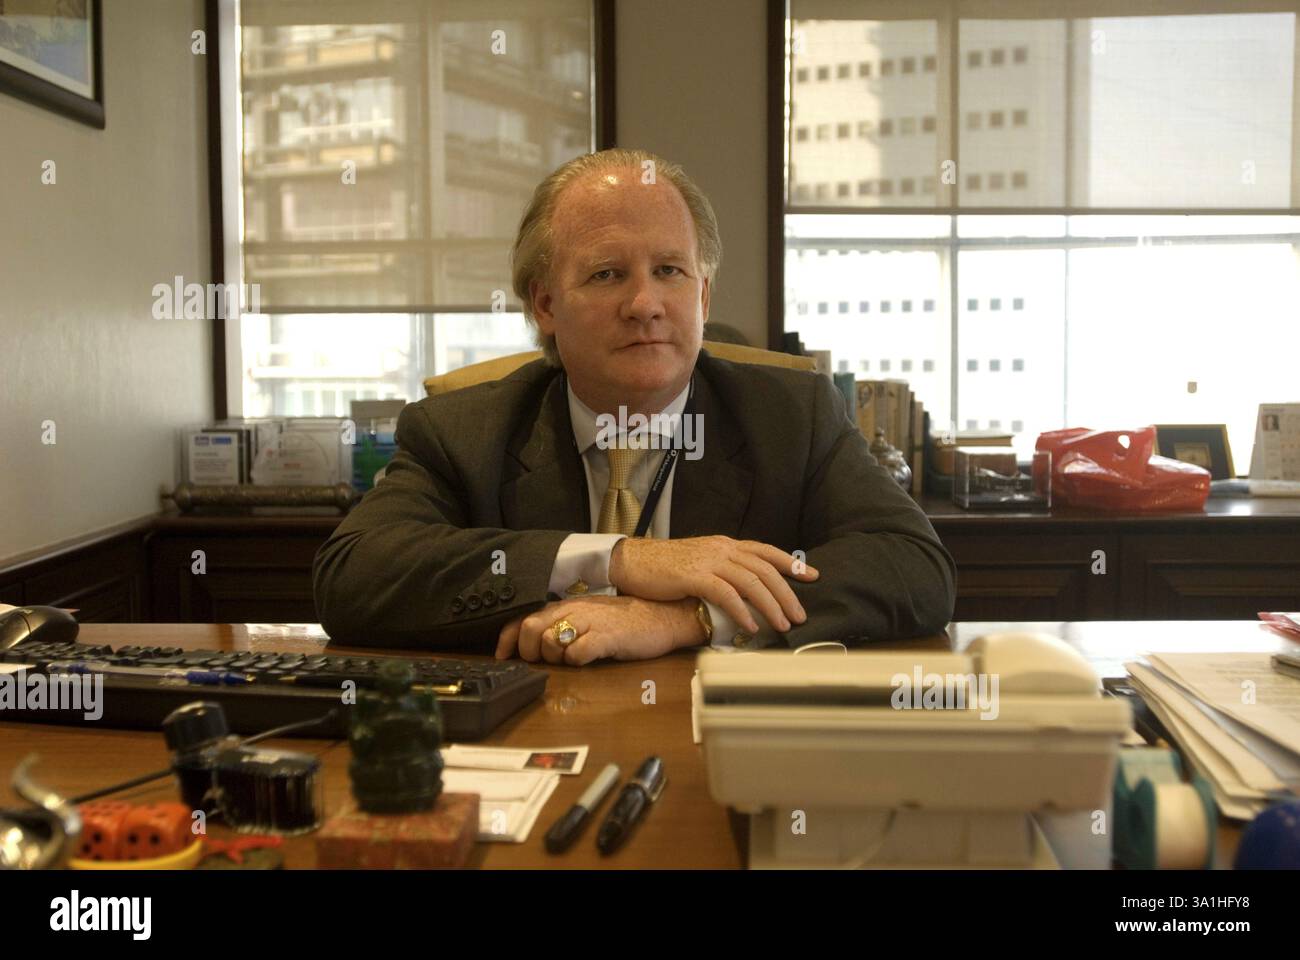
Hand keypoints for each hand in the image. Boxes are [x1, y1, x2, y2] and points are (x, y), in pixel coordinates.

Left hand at [494, 595, 702, 665]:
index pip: (525, 618)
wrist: (664, 615)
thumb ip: (564, 624)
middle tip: (541, 662)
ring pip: (551, 641)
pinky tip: (588, 659)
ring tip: (570, 659)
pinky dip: (576, 662)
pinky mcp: (607, 637)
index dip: (508, 638)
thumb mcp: (590, 617)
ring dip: (553, 657)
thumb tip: (537, 643)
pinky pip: (578, 654)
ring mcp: (590, 622)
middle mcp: (575, 610)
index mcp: (567, 605)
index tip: (502, 655)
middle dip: (529, 651)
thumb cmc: (626, 621)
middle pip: (531, 629)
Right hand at [608, 536, 817, 633]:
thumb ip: (723, 570)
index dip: (792, 563)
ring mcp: (709, 561)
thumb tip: (744, 591)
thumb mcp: (700, 562)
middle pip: (765, 569)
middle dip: (787, 593)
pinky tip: (749, 626)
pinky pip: (726, 594)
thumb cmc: (664, 566)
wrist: (632, 561)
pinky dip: (742, 611)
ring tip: (781, 625)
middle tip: (800, 615)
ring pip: (751, 581)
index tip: (813, 575)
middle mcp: (722, 549)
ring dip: (770, 606)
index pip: (766, 551)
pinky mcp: (694, 576)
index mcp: (725, 544)